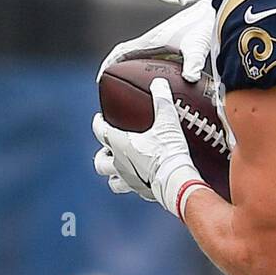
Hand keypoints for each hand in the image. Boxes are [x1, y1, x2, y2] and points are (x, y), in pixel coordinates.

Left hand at [92, 79, 209, 218]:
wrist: (177, 181)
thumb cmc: (168, 151)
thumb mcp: (167, 121)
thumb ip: (162, 100)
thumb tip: (158, 83)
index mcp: (120, 144)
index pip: (99, 131)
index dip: (97, 123)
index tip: (99, 118)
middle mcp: (120, 164)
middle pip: (100, 162)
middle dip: (102, 154)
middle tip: (108, 149)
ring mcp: (129, 181)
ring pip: (111, 181)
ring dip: (112, 174)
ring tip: (120, 168)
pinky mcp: (142, 192)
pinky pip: (132, 190)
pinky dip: (133, 184)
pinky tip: (141, 180)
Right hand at [97, 1, 213, 84]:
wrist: (210, 13)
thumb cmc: (201, 26)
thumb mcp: (196, 47)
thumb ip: (193, 63)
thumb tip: (190, 79)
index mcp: (151, 41)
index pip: (122, 52)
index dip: (109, 64)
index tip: (101, 77)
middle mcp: (151, 41)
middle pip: (125, 55)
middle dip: (114, 69)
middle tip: (109, 86)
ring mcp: (158, 43)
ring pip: (136, 57)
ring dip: (127, 69)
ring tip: (125, 87)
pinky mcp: (167, 46)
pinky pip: (148, 58)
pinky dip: (143, 68)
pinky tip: (151, 82)